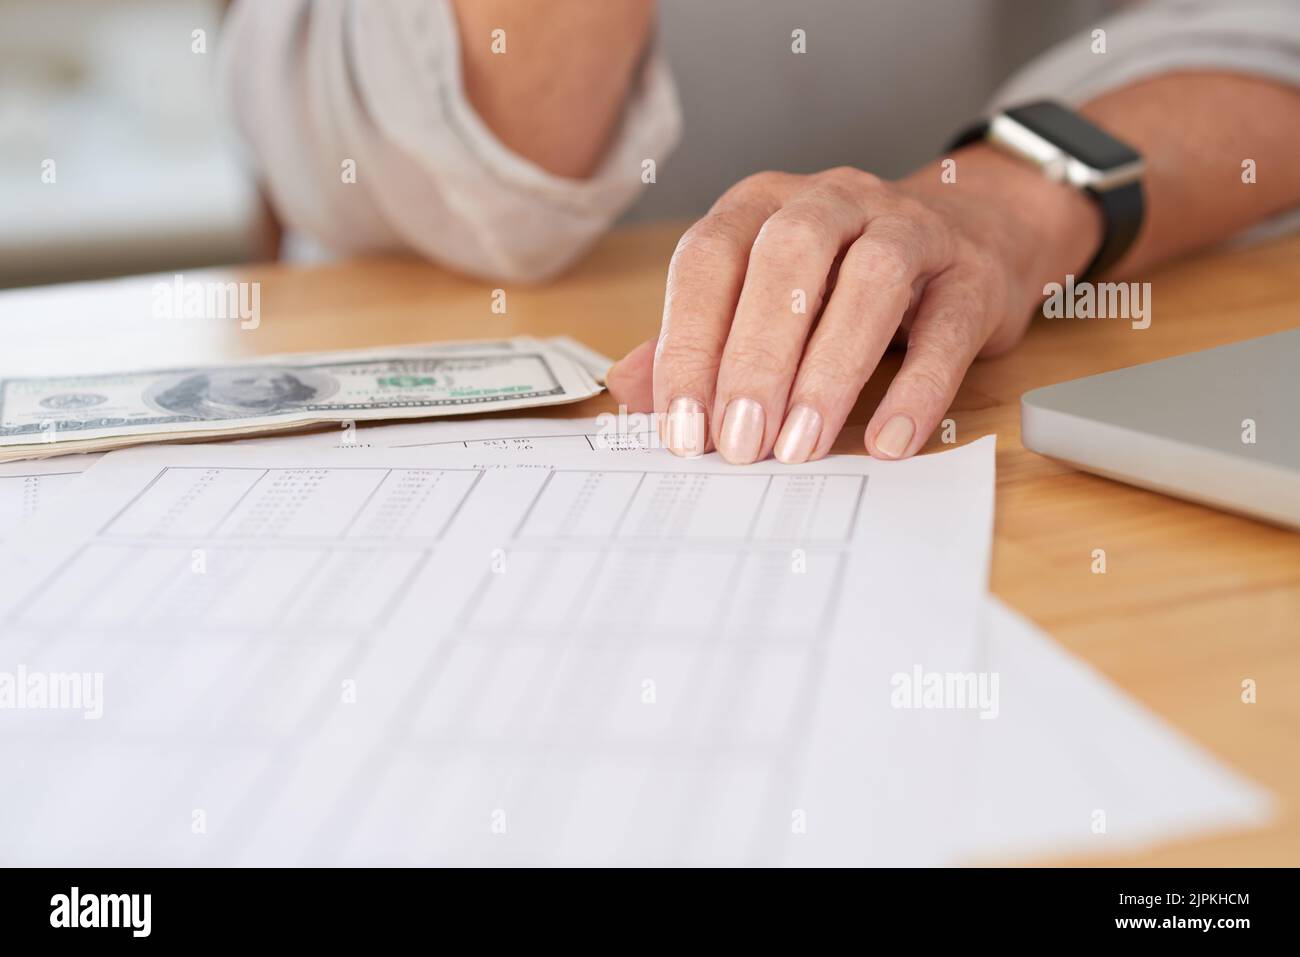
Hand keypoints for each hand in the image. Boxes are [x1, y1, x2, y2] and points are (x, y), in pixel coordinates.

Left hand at [606, 146, 1101, 462]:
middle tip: (739, 443)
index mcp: (762, 205)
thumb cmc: (841, 279)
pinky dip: (916, 388)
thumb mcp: (760, 297)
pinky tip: (886, 440)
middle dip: (755, 359)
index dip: (688, 344)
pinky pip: (947, 327)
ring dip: (829, 371)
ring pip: (870, 281)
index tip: (681, 428)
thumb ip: (696, 339)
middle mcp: (833, 200)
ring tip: (800, 447)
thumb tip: (628, 392)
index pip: (710, 260)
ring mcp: (909, 228)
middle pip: (786, 262)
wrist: (970, 235)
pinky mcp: (971, 275)